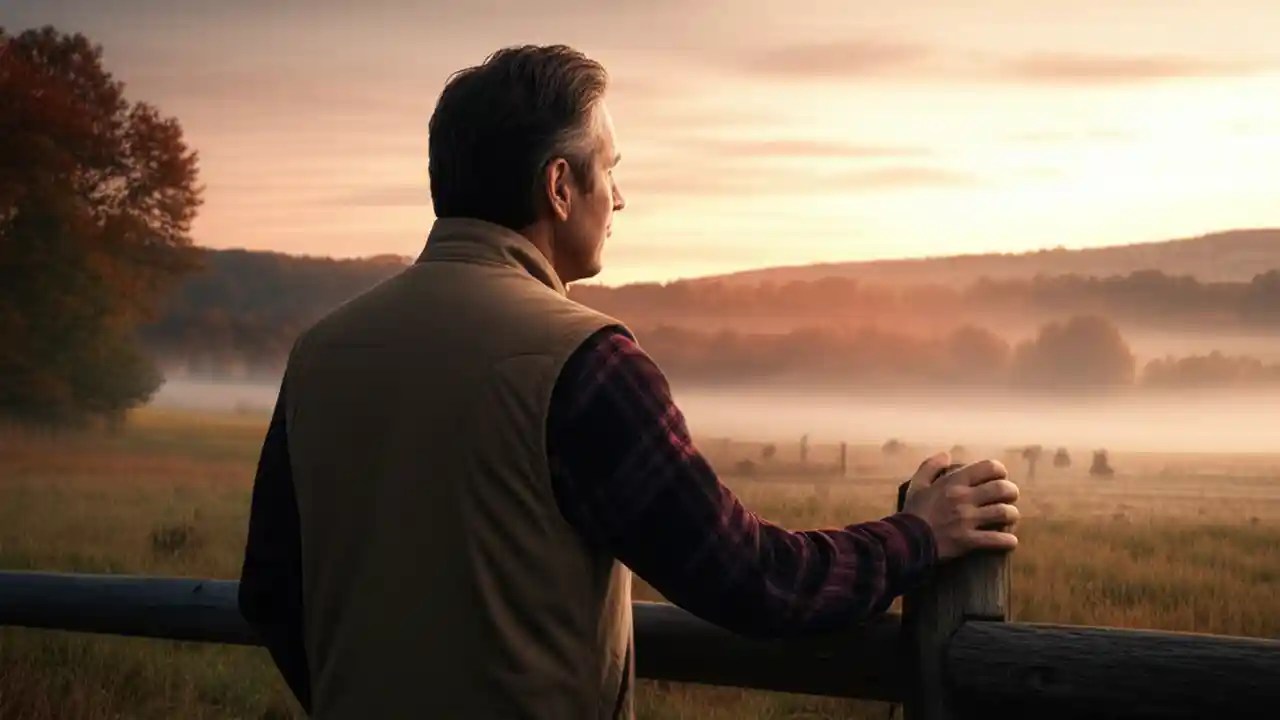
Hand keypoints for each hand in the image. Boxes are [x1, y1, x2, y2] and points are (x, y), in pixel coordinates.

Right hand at [902, 452, 1019, 560]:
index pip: (988, 467)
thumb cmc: (912, 512)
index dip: (1000, 471)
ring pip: (1004, 513)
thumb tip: (946, 455)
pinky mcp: (968, 541)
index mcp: (953, 482)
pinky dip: (1008, 541)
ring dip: (1012, 515)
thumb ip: (930, 466)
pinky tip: (1010, 541)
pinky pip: (997, 539)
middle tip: (1010, 497)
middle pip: (1002, 489)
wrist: (905, 541)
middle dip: (1011, 492)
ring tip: (1011, 517)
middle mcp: (964, 498)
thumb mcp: (917, 484)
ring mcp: (967, 520)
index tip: (1000, 477)